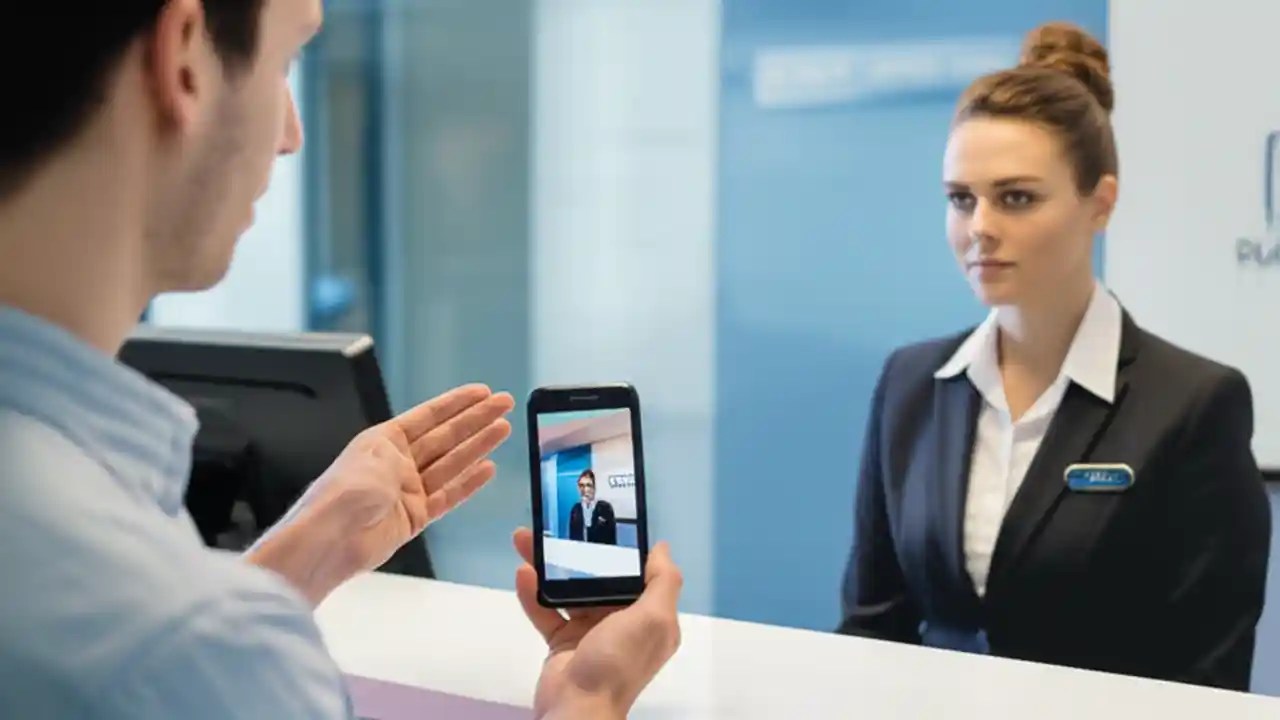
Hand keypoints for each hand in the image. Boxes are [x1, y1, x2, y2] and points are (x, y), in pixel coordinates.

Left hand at [248, 384, 513, 603]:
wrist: (329, 539)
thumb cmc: (343, 493)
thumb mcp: (375, 453)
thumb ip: (405, 445)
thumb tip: (422, 434)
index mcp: (383, 441)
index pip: (428, 416)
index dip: (457, 403)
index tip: (482, 392)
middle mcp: (396, 463)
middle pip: (445, 436)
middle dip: (475, 419)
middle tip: (503, 404)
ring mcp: (407, 490)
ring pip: (451, 463)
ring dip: (478, 446)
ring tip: (503, 429)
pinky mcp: (414, 517)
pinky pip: (448, 495)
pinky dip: (468, 482)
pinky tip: (487, 468)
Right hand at [512, 528, 682, 719]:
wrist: (577, 709)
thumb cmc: (617, 662)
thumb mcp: (653, 620)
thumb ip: (663, 581)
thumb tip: (662, 548)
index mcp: (649, 617)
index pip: (638, 573)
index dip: (621, 547)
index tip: (601, 521)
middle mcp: (623, 622)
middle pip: (598, 577)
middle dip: (576, 552)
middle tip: (555, 527)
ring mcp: (590, 632)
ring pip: (568, 590)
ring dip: (548, 566)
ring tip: (526, 540)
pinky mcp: (562, 642)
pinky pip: (547, 612)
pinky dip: (533, 594)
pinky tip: (523, 574)